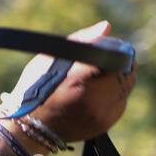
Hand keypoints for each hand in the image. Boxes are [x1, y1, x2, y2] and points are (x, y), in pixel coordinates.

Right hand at [1, 20, 135, 143]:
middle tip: (104, 66)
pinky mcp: (104, 125)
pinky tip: (95, 97)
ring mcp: (100, 114)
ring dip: (116, 82)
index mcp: (80, 77)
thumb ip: (82, 40)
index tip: (110, 50)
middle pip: (127, 74)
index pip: (119, 58)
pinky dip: (112, 98)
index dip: (118, 52)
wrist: (28, 128)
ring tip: (96, 82)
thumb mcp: (51, 58)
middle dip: (119, 67)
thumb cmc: (35, 88)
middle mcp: (94, 98)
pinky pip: (119, 104)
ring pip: (125, 89)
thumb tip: (106, 27)